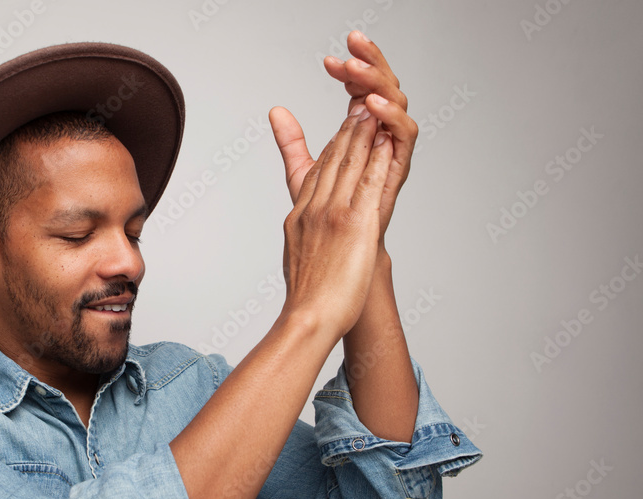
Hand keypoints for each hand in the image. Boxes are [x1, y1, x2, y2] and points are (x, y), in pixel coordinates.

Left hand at [274, 31, 416, 244]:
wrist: (339, 275)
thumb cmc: (329, 233)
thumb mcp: (304, 178)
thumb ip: (294, 144)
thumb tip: (276, 112)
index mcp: (362, 143)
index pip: (362, 94)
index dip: (351, 72)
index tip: (330, 60)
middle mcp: (380, 147)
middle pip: (382, 93)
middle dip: (369, 64)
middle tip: (354, 41)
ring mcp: (389, 159)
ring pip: (395, 107)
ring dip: (377, 82)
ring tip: (356, 68)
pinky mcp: (396, 177)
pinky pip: (404, 137)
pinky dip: (390, 117)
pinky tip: (369, 103)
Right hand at [274, 106, 393, 340]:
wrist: (309, 316)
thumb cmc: (307, 298)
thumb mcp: (296, 257)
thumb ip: (301, 237)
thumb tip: (302, 236)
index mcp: (300, 217)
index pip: (316, 173)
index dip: (331, 147)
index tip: (342, 130)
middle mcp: (314, 209)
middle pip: (331, 162)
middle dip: (347, 131)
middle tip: (359, 106)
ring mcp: (333, 214)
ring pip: (350, 165)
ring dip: (363, 135)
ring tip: (373, 112)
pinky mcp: (355, 223)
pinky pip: (369, 183)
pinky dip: (378, 159)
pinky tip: (387, 143)